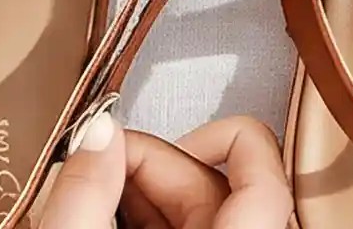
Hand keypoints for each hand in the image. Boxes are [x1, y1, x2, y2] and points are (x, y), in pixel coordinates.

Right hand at [39, 114, 292, 228]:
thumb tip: (97, 132)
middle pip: (221, 189)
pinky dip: (150, 222)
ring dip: (147, 194)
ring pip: (201, 214)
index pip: (267, 174)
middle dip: (155, 167)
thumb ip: (85, 193)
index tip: (161, 140)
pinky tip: (105, 221)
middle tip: (99, 166)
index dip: (221, 138)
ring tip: (94, 195)